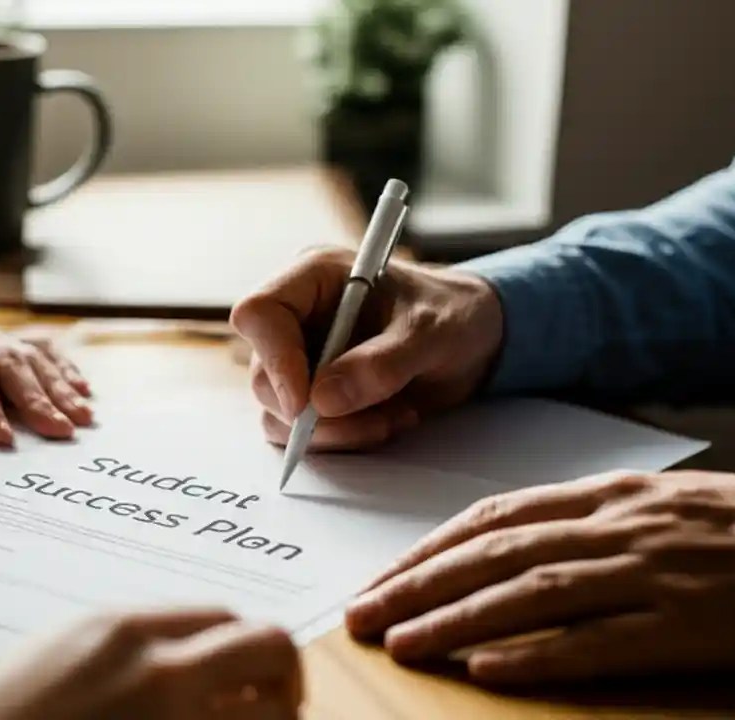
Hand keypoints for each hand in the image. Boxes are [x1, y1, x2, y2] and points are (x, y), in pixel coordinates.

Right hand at [0, 609, 301, 719]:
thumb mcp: (55, 653)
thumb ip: (117, 647)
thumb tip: (164, 656)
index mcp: (125, 630)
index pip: (228, 618)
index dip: (245, 647)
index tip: (247, 671)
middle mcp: (160, 672)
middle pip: (272, 649)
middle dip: (286, 678)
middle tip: (277, 703)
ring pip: (273, 715)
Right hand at [230, 249, 501, 449]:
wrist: (474, 338)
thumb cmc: (453, 314)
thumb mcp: (431, 332)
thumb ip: (381, 364)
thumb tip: (322, 400)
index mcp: (313, 277)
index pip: (260, 314)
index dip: (274, 360)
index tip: (306, 403)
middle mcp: (297, 317)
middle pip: (262, 374)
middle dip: (313, 412)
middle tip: (373, 420)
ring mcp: (300, 358)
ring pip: (278, 413)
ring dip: (334, 432)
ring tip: (391, 418)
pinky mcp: (311, 394)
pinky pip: (301, 433)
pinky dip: (342, 439)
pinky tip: (384, 422)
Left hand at [345, 471, 734, 684]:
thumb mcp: (656, 506)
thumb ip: (583, 523)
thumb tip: (504, 553)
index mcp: (606, 496)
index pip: (492, 517)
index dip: (429, 547)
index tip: (381, 575)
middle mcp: (618, 528)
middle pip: (495, 554)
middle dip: (418, 583)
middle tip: (360, 613)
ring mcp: (653, 575)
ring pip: (531, 593)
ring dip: (456, 619)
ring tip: (401, 643)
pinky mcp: (688, 624)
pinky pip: (600, 641)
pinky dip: (539, 655)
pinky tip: (488, 668)